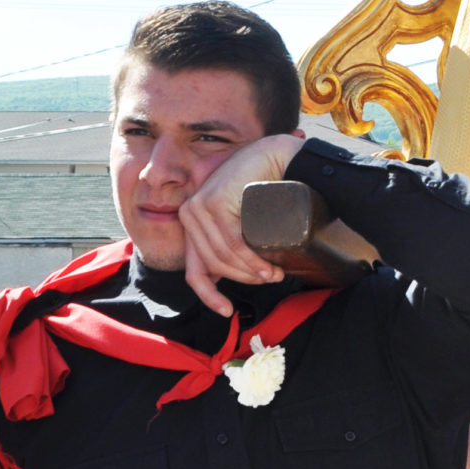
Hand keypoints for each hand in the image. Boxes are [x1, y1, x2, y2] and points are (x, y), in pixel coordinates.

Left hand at [176, 134, 305, 315]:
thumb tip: (230, 279)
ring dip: (251, 272)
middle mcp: (190, 214)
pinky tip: (266, 267)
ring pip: (222, 257)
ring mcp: (199, 206)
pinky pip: (231, 243)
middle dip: (243, 280)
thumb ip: (230, 244)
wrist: (279, 157)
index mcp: (192, 223)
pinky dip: (250, 259)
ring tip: (275, 273)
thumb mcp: (242, 222)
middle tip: (272, 278)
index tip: (227, 311)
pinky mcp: (214, 202)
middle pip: (212, 266)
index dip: (209, 296)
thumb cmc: (264, 189)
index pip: (195, 270)